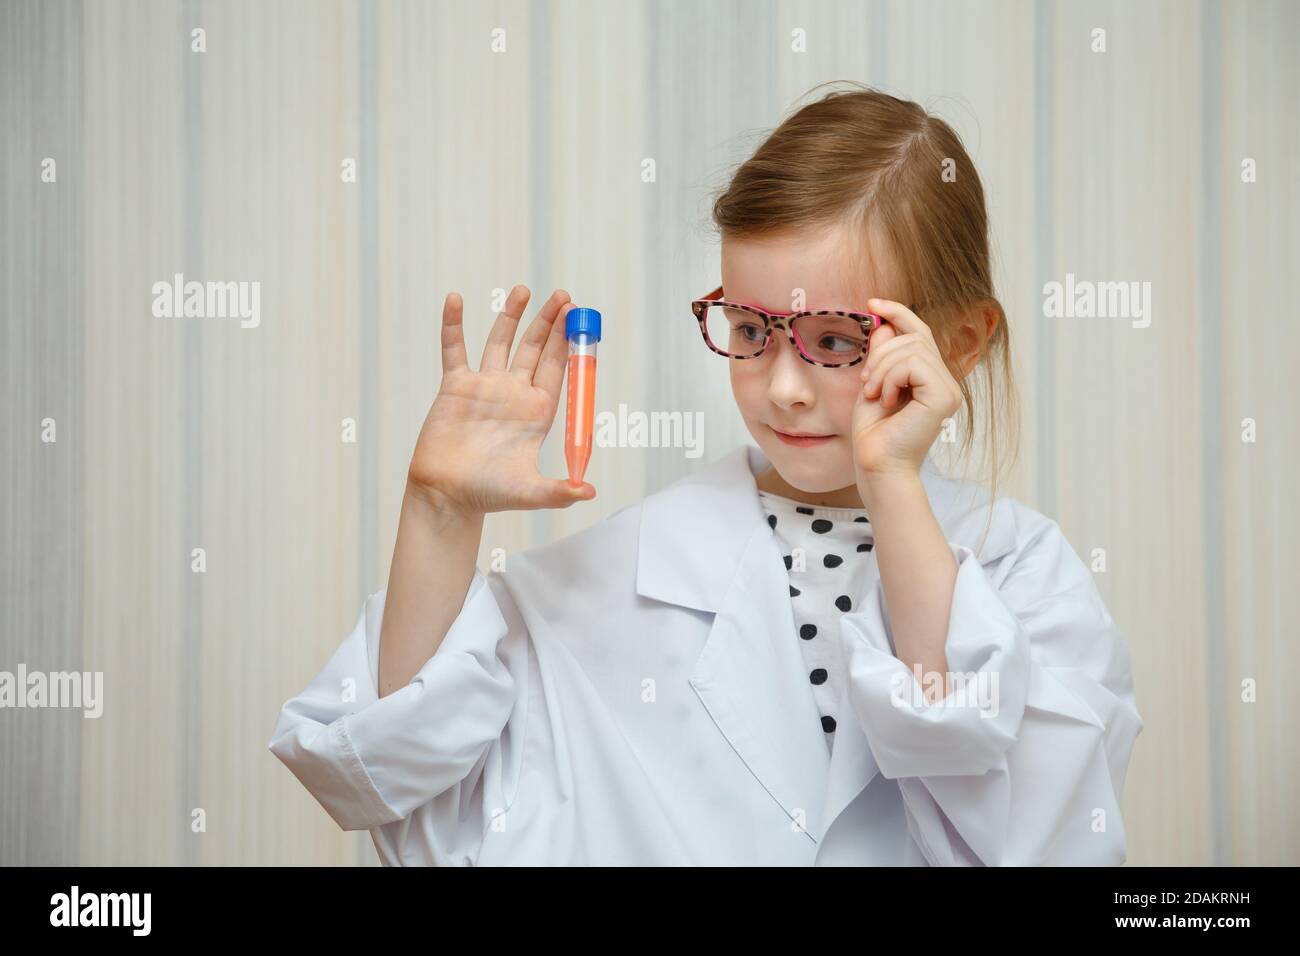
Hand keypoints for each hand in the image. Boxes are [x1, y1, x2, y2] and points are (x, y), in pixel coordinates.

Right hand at [406, 285, 596, 515]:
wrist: (446, 496)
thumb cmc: (489, 494)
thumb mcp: (529, 493)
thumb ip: (558, 491)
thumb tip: (588, 492)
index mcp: (537, 411)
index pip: (557, 368)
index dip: (568, 342)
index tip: (579, 318)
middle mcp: (514, 393)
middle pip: (535, 349)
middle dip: (549, 322)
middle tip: (564, 296)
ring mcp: (484, 387)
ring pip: (500, 342)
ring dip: (511, 316)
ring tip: (524, 290)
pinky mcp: (454, 386)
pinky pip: (454, 349)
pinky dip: (454, 324)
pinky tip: (456, 299)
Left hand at [851, 299, 961, 483]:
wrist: (876, 464)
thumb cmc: (873, 433)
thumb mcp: (873, 383)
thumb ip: (882, 356)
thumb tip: (884, 325)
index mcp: (930, 377)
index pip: (919, 332)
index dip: (899, 312)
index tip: (872, 303)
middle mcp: (945, 381)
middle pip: (913, 337)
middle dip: (880, 355)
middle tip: (865, 384)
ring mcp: (949, 389)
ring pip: (912, 349)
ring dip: (882, 369)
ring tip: (873, 394)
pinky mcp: (945, 396)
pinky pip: (914, 364)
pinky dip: (891, 378)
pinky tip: (886, 400)